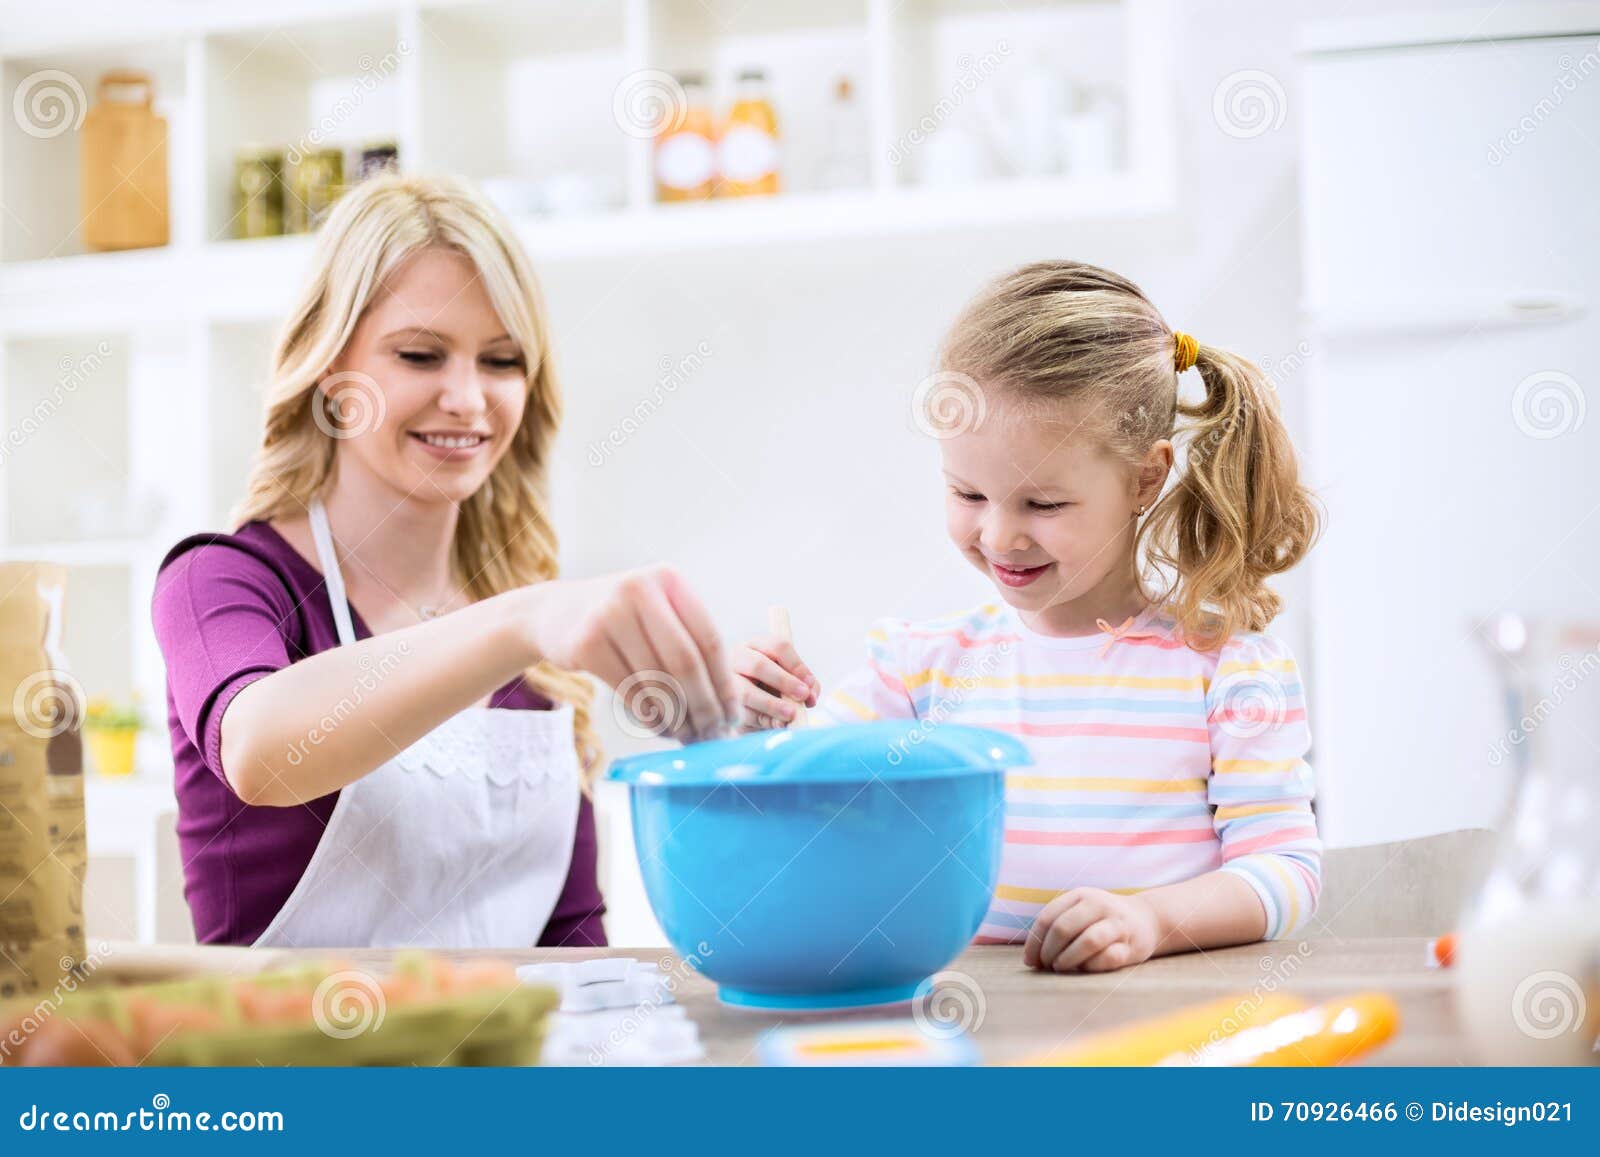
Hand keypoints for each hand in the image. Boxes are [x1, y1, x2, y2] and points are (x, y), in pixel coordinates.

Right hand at [521, 565, 736, 742]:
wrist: (552, 613)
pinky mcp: (586, 643)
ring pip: (658, 681)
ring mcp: (609, 614)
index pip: (709, 638)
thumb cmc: (621, 620)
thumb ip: (690, 641)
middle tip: (712, 734)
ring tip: (687, 735)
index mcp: (668, 579)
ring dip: (677, 718)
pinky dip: (650, 717)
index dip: (724, 682)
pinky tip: (660, 728)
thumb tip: (728, 701)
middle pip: (686, 662)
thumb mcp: (656, 611)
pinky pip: (630, 691)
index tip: (732, 714)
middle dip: (704, 706)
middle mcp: (639, 589)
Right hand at [733, 634, 819, 730]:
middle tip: (802, 695)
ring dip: (772, 705)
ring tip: (790, 715)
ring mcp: (726, 682)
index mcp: (758, 646)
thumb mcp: (789, 681)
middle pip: (759, 665)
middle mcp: (739, 658)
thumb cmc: (771, 689)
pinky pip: (742, 714)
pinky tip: (776, 724)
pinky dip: (762, 720)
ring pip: (746, 693)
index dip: (796, 665)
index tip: (809, 684)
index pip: (778, 647)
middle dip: (784, 681)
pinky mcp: (724, 707)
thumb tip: (809, 697)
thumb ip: (804, 686)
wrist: (748, 710)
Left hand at [1023, 888, 1162, 972]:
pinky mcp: (1132, 946)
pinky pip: (1108, 958)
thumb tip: (1030, 959)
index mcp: (1081, 895)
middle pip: (1064, 928)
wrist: (1146, 919)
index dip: (1034, 942)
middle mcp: (1099, 905)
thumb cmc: (1101, 920)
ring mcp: (1118, 924)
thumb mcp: (1079, 911)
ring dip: (1068, 959)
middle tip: (1047, 965)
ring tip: (1061, 967)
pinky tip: (1084, 968)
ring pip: (1088, 941)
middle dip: (1049, 951)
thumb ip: (1056, 927)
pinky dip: (1091, 966)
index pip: (1048, 918)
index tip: (1030, 961)